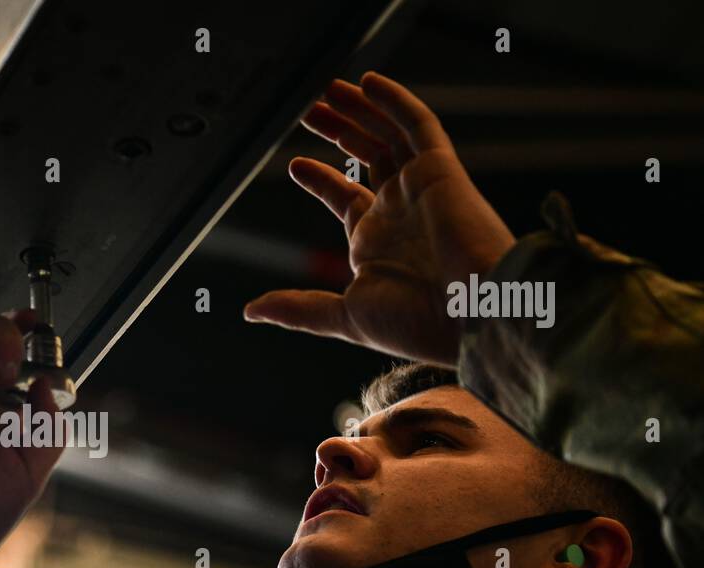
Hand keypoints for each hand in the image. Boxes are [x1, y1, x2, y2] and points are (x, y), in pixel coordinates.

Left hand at [244, 72, 516, 366]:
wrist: (474, 316)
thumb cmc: (417, 325)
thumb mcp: (343, 315)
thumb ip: (298, 308)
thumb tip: (252, 311)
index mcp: (376, 242)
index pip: (345, 197)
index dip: (320, 179)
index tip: (296, 164)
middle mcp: (398, 211)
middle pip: (366, 158)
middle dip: (337, 132)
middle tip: (309, 110)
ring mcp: (419, 187)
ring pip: (386, 135)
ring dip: (357, 111)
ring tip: (326, 92)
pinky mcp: (440, 169)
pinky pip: (418, 124)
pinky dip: (395, 101)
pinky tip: (369, 84)